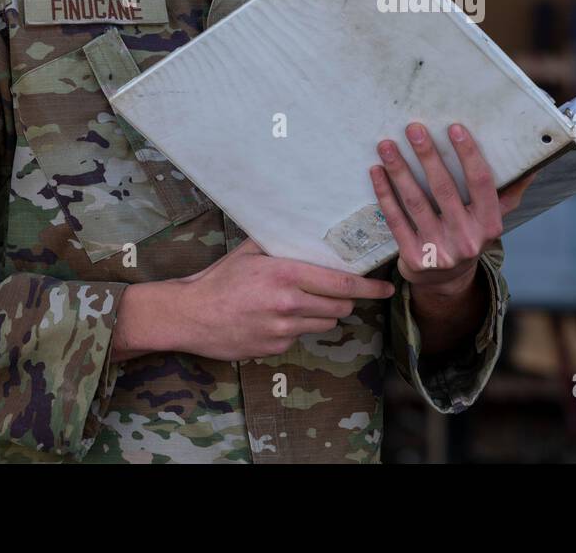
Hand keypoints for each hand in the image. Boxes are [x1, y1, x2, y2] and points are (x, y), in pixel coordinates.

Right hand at [164, 239, 395, 360]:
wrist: (189, 315)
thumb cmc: (220, 280)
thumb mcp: (251, 251)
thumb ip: (282, 243)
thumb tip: (308, 227)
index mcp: (286, 274)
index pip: (341, 283)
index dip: (369, 287)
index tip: (386, 288)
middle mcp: (288, 304)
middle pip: (340, 307)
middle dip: (346, 300)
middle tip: (341, 292)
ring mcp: (282, 330)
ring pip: (325, 324)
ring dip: (324, 314)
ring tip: (303, 302)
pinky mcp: (275, 348)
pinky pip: (301, 337)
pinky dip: (298, 327)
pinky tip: (277, 318)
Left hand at [369, 123, 537, 295]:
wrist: (446, 282)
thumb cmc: (469, 236)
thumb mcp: (492, 218)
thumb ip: (509, 192)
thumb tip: (532, 165)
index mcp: (490, 224)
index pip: (481, 182)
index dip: (468, 154)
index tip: (454, 127)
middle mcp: (467, 238)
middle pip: (444, 188)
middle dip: (427, 155)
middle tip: (414, 128)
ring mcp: (439, 250)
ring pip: (416, 202)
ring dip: (400, 170)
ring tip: (387, 145)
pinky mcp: (414, 258)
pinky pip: (396, 220)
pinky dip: (384, 193)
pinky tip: (376, 171)